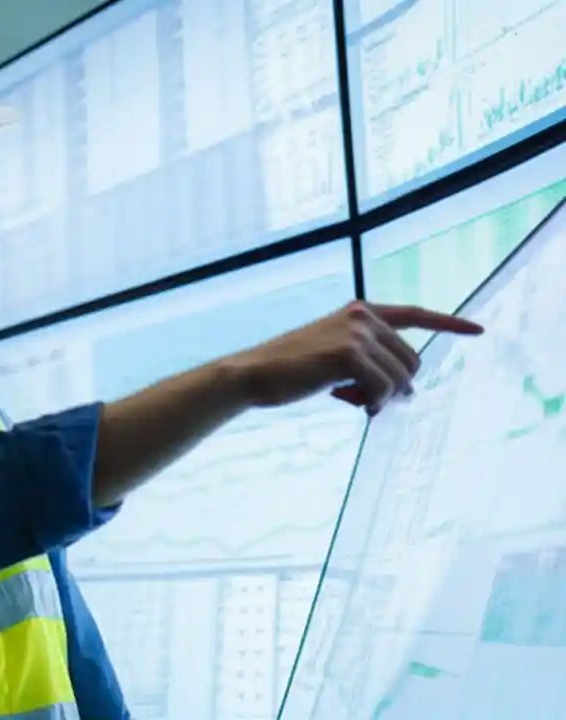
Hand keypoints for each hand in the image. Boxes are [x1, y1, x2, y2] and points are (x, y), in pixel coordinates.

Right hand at [227, 301, 483, 414]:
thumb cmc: (288, 371)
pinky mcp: (349, 354)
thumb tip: (405, 390)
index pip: (414, 314)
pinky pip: (383, 389)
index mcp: (358, 312)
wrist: (252, 374)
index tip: (478, 331)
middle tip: (362, 401)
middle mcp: (361, 316)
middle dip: (395, 387)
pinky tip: (344, 401)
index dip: (448, 324)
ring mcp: (356, 333)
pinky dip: (370, 402)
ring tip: (349, 400)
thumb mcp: (331, 357)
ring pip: (401, 377)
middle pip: (411, 360)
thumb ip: (367, 360)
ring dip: (381, 398)